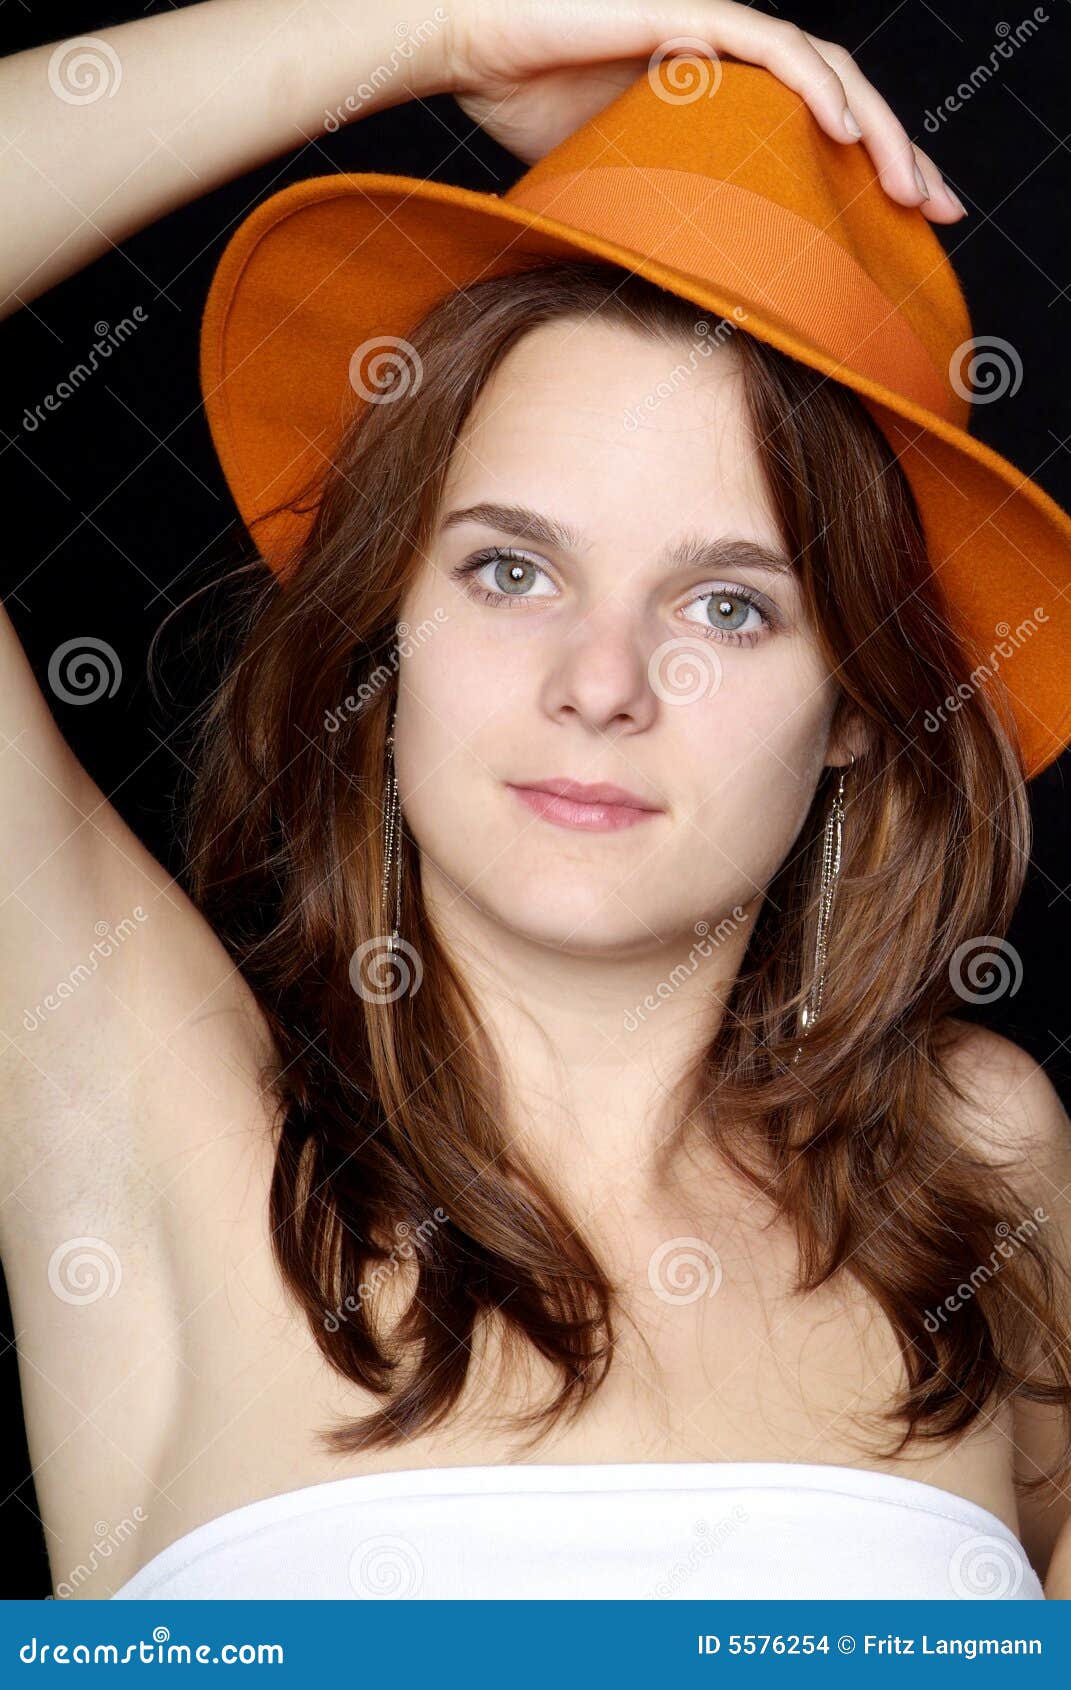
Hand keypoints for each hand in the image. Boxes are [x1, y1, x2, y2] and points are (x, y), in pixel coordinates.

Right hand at [441, 0, 964, 221]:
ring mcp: (715, 30)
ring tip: (906, 184)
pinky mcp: (688, 14)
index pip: (819, 132)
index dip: (870, 174)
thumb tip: (685, 309)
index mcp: (725, 100)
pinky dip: (811, 85)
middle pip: (841, 103)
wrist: (474, 53)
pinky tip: (841, 129)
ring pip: (824, 72)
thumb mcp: (618, 190)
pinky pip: (768, 45)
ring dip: (873, 127)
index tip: (911, 228)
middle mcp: (733, 61)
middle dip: (899, 155)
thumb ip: (666, 222)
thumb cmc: (529, 116)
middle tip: (941, 212)